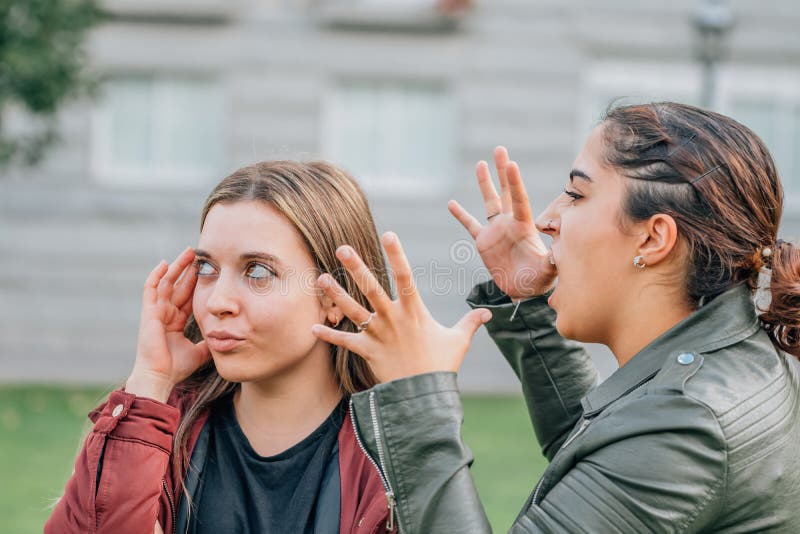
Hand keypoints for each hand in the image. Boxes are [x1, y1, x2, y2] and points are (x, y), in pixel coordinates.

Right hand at [127, 247, 210, 401]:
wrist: (160, 377)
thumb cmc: (176, 367)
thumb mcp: (200, 351)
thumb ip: (210, 343)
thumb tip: (226, 339)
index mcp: (176, 321)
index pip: (188, 296)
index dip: (197, 283)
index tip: (208, 270)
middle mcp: (166, 313)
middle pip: (179, 286)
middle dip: (189, 270)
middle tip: (199, 254)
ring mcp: (156, 312)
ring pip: (167, 283)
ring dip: (177, 267)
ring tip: (188, 252)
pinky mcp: (148, 312)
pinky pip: (150, 289)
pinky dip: (156, 275)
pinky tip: (164, 263)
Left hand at [311, 232, 491, 382]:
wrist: (424, 395)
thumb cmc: (441, 366)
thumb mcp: (459, 341)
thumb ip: (470, 323)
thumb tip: (488, 313)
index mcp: (414, 311)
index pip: (405, 276)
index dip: (397, 255)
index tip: (388, 234)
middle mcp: (393, 318)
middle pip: (371, 288)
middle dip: (356, 267)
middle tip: (342, 248)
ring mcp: (377, 334)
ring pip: (353, 309)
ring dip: (336, 294)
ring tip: (320, 278)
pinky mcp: (367, 351)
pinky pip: (345, 341)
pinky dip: (328, 335)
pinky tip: (311, 328)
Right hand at [448, 146, 554, 298]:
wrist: (523, 291)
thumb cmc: (538, 280)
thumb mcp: (547, 271)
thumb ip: (552, 262)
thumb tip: (557, 254)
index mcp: (524, 226)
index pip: (519, 200)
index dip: (514, 182)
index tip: (511, 164)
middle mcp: (510, 223)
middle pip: (506, 192)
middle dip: (502, 171)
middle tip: (500, 149)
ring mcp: (496, 230)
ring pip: (490, 201)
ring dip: (485, 183)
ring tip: (481, 164)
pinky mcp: (484, 241)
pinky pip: (470, 225)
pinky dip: (461, 215)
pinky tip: (451, 203)